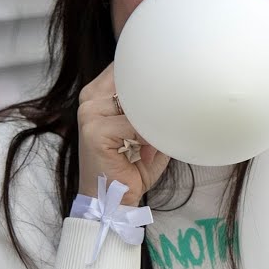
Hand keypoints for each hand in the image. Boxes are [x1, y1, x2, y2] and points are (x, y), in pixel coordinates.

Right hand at [77, 64, 171, 205]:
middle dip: (153, 99)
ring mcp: (89, 113)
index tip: (168, 78)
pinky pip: (134, 125)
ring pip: (136, 104)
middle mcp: (90, 99)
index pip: (126, 68)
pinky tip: (143, 153)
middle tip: (160, 124)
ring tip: (147, 145)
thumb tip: (179, 91)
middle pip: (132, 82)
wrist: (113, 201)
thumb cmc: (131, 167)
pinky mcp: (95, 130)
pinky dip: (147, 139)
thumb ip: (152, 108)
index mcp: (98, 93)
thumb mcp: (145, 131)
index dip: (149, 75)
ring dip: (150, 123)